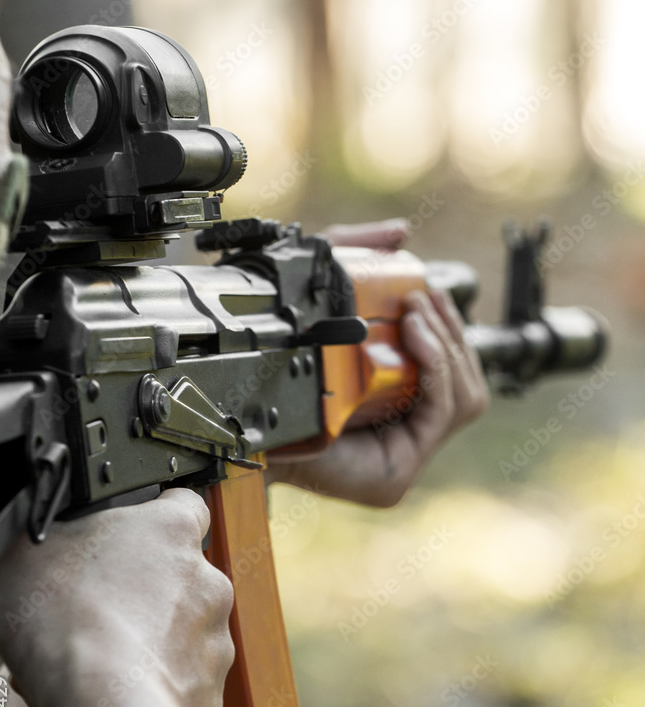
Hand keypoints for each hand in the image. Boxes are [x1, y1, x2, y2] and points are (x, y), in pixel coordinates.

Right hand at [0, 489, 233, 706]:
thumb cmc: (70, 623)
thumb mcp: (29, 553)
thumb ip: (52, 536)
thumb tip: (45, 543)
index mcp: (172, 530)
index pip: (183, 505)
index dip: (156, 518)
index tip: (132, 535)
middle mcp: (207, 580)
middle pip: (181, 575)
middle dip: (148, 591)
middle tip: (99, 611)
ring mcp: (214, 638)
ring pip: (185, 633)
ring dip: (154, 641)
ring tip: (104, 660)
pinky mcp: (211, 692)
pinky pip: (183, 685)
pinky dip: (158, 689)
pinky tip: (120, 694)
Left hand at [267, 219, 489, 506]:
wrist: (239, 415)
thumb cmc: (274, 365)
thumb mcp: (323, 295)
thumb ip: (359, 255)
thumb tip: (403, 233)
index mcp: (397, 410)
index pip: (453, 374)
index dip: (450, 331)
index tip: (430, 293)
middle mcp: (406, 439)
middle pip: (467, 384)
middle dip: (452, 334)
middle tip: (421, 299)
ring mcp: (405, 460)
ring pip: (464, 398)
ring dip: (447, 347)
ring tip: (415, 314)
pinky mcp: (397, 474)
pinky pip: (440, 413)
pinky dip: (436, 369)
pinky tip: (416, 338)